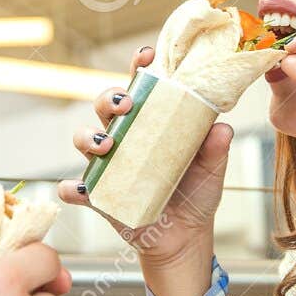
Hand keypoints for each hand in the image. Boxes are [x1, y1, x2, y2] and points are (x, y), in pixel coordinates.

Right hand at [58, 44, 229, 295]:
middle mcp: (124, 137)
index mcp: (151, 122)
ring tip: (107, 145)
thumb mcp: (212, 169)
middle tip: (126, 105)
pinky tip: (81, 190)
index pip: (141, 86)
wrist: (185, 238)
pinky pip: (74, 189)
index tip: (146, 56)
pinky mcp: (98, 196)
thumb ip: (216, 148)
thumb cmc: (196, 194)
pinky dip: (72, 188)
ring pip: (83, 139)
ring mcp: (108, 165)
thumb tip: (223, 128)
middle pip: (105, 106)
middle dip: (110, 98)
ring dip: (89, 137)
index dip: (139, 67)